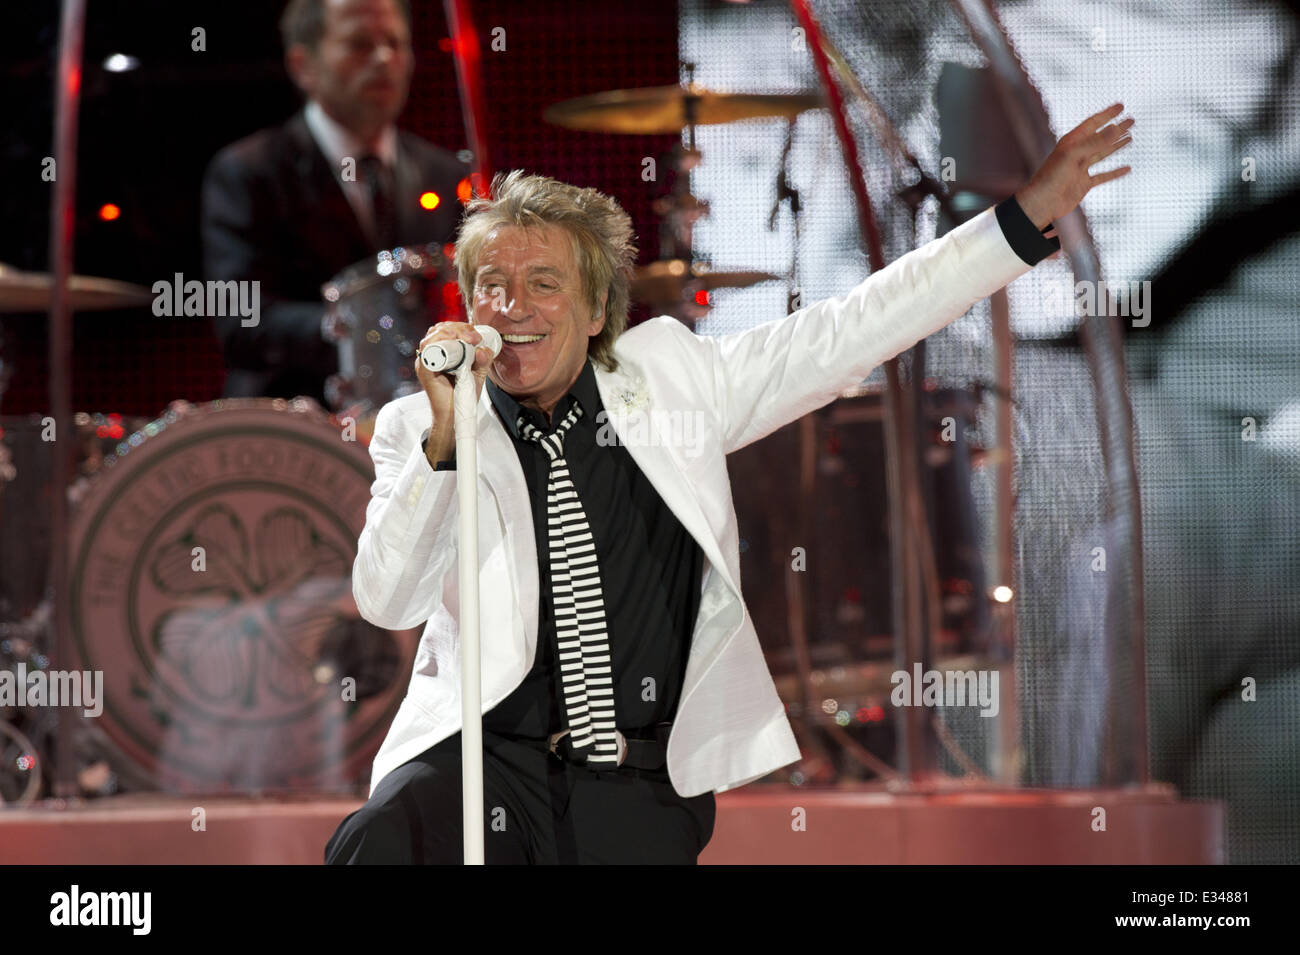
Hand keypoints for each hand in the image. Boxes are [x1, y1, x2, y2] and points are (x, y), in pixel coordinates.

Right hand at [415, 322, 495, 466]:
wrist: (455, 416)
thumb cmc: (463, 395)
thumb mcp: (477, 374)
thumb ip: (483, 361)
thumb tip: (484, 348)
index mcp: (442, 353)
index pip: (446, 331)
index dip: (461, 327)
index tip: (476, 335)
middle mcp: (431, 355)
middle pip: (438, 330)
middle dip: (458, 328)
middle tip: (474, 337)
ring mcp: (426, 362)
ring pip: (432, 336)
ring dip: (450, 331)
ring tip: (467, 338)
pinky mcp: (424, 370)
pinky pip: (427, 350)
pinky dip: (438, 341)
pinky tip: (452, 340)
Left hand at [1015, 102, 1133, 236]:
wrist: (1042, 203)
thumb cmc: (1051, 178)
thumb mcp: (1073, 155)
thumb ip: (1095, 142)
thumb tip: (1115, 128)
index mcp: (1071, 142)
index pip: (1092, 123)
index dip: (1107, 114)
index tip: (1121, 106)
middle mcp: (1076, 153)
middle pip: (1100, 137)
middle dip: (1116, 129)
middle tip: (1131, 120)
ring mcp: (1080, 169)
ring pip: (1102, 154)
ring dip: (1116, 145)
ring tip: (1130, 137)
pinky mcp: (1083, 184)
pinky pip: (1103, 176)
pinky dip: (1115, 172)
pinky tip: (1126, 168)